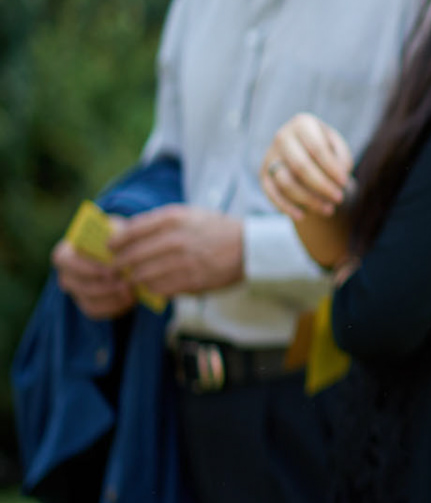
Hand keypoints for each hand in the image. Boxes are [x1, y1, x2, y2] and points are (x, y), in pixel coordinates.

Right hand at [51, 239, 136, 319]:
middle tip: (125, 283)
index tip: (113, 270)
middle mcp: (65, 273)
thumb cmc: (116, 241)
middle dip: (103, 285)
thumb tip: (122, 244)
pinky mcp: (85, 304)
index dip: (88, 267)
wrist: (123, 258)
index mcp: (65, 253)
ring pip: (87, 298)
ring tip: (131, 290)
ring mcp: (74, 291)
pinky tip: (129, 299)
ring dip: (111, 296)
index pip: (64, 261)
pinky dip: (113, 306)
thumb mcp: (116, 233)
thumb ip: (115, 236)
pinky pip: (94, 310)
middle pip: (77, 284)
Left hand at [107, 206, 243, 296]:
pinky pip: (159, 288)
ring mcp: (183, 262)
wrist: (249, 247)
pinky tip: (152, 284)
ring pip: (142, 275)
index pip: (131, 232)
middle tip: (116, 267)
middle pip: (132, 256)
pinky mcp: (191, 281)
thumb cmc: (214, 229)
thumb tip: (126, 232)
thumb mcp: (188, 214)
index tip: (109, 247)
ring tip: (133, 277)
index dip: (115, 242)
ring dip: (134, 278)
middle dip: (120, 264)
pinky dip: (151, 288)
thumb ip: (158, 222)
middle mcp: (176, 239)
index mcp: (173, 219)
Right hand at [261, 114, 353, 219]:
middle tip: (339, 199)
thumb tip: (339, 174)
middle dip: (321, 185)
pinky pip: (271, 193)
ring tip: (329, 209)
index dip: (331, 168)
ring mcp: (270, 155)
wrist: (306, 151)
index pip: (317, 148)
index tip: (345, 183)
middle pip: (300, 166)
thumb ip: (342, 157)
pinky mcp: (263, 174)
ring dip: (308, 199)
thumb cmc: (328, 150)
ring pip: (286, 182)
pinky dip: (285, 206)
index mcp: (303, 123)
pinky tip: (302, 216)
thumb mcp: (338, 147)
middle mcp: (282, 136)